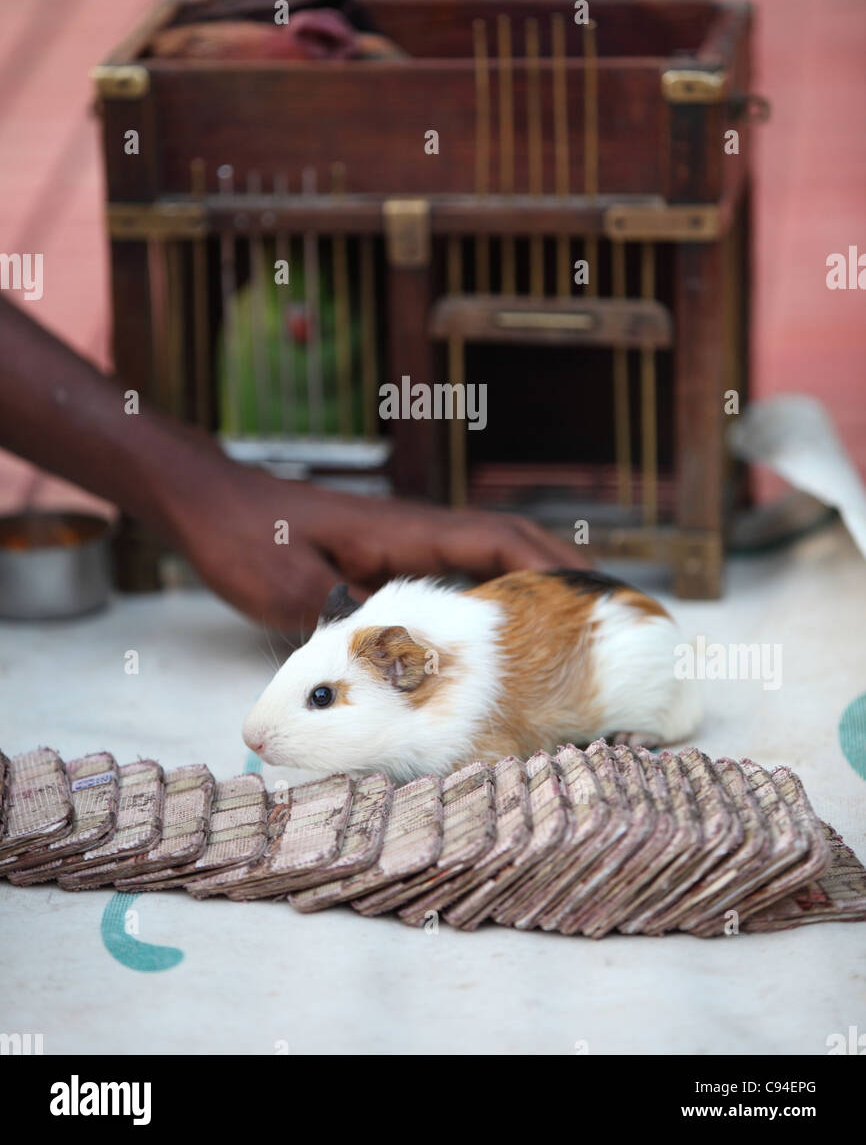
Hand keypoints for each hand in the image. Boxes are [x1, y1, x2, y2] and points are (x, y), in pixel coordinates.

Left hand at [166, 457, 588, 633]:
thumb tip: (389, 672)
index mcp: (406, 531)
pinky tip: (475, 648)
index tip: (590, 597)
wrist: (207, 506)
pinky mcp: (376, 563)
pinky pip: (443, 584)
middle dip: (554, 580)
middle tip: (594, 627)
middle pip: (504, 548)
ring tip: (556, 642)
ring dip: (519, 592)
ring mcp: (397, 547)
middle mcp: (413, 534)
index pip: (496, 539)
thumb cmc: (246, 536)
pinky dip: (473, 607)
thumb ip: (344, 620)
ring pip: (478, 566)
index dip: (549, 566)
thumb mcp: (291, 585)